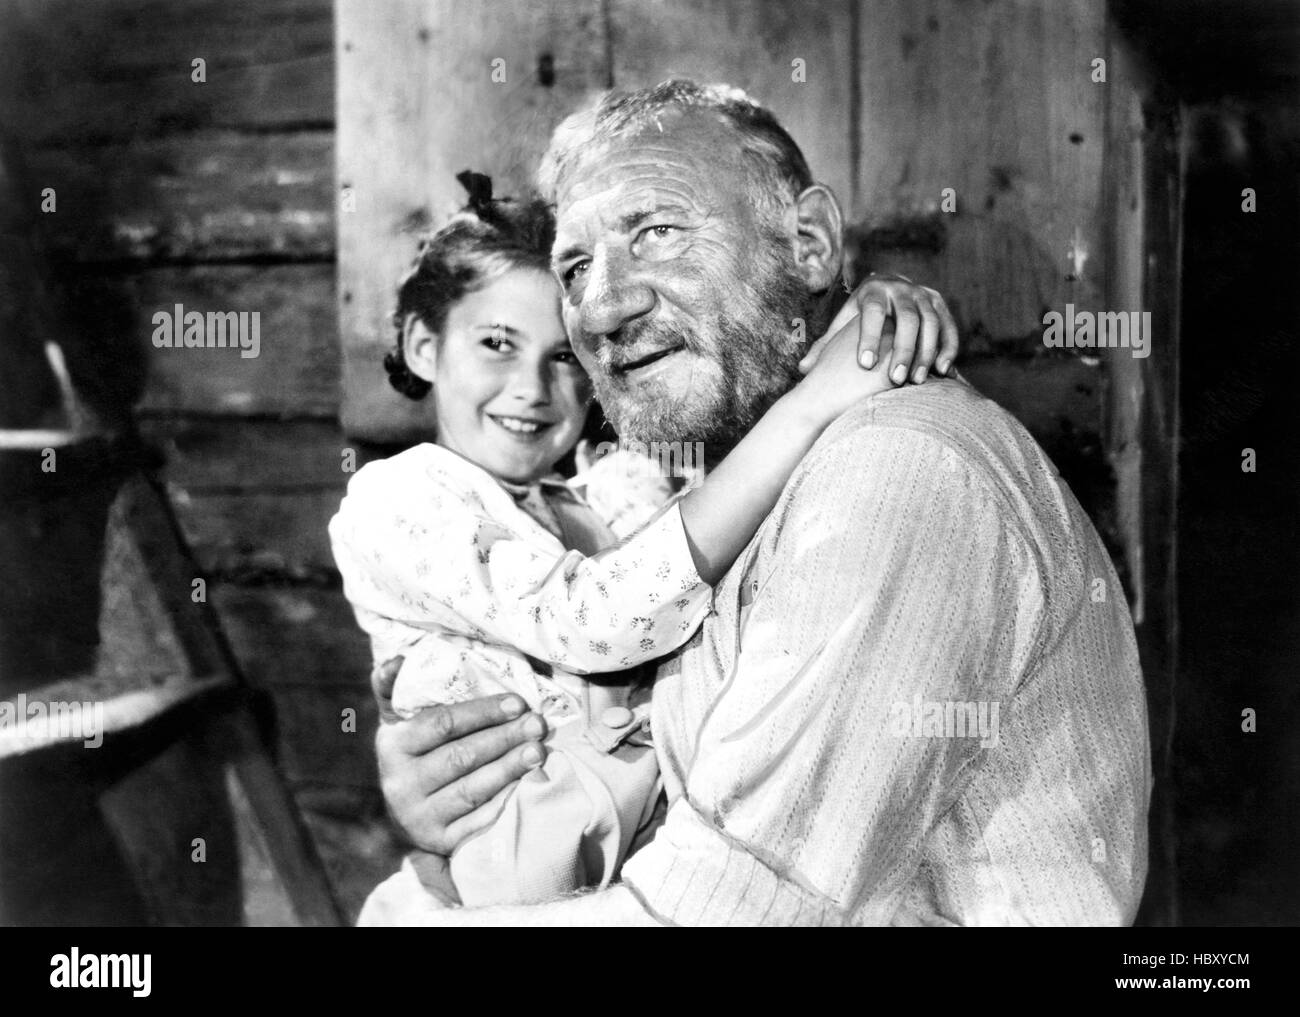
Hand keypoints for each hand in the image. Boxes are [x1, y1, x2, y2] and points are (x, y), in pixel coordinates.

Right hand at [372, 656, 548, 854]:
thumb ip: (396, 686)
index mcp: (392, 745)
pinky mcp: (439, 842)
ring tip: (538, 751)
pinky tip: (526, 784)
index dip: (483, 713)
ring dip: (509, 769)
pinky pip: (478, 822)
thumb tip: (398, 660)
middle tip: (537, 724)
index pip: (443, 724)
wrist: (408, 810)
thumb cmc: (415, 749)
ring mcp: (418, 817)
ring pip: (471, 790)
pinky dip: (504, 802)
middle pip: (461, 757)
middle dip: (504, 738)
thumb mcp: (400, 718)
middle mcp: (399, 784)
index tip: (518, 702)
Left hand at [799, 274, 958, 383]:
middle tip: (896, 380)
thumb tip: (802, 368)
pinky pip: (948, 325)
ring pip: (930, 322)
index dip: (870, 337)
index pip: (872, 313)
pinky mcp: (939, 302)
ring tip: (918, 380)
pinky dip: (948, 347)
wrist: (888, 288)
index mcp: (872, 291)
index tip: (866, 365)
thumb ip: (826, 345)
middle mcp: (900, 288)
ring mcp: (922, 293)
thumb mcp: (843, 325)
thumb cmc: (860, 316)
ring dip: (926, 352)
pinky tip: (942, 370)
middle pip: (907, 319)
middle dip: (903, 350)